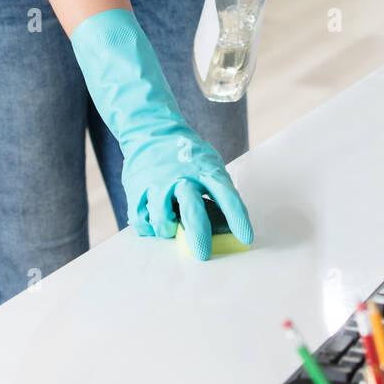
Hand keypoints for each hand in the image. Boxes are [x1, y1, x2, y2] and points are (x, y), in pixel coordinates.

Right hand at [123, 125, 251, 259]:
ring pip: (161, 217)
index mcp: (205, 170)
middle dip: (199, 235)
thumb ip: (215, 189)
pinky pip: (141, 219)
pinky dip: (149, 227)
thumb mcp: (207, 163)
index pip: (226, 195)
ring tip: (170, 230)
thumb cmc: (185, 155)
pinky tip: (154, 224)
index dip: (237, 218)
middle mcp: (182, 177)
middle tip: (203, 253)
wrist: (151, 130)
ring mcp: (158, 183)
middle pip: (192, 209)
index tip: (246, 238)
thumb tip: (226, 227)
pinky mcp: (137, 188)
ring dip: (167, 230)